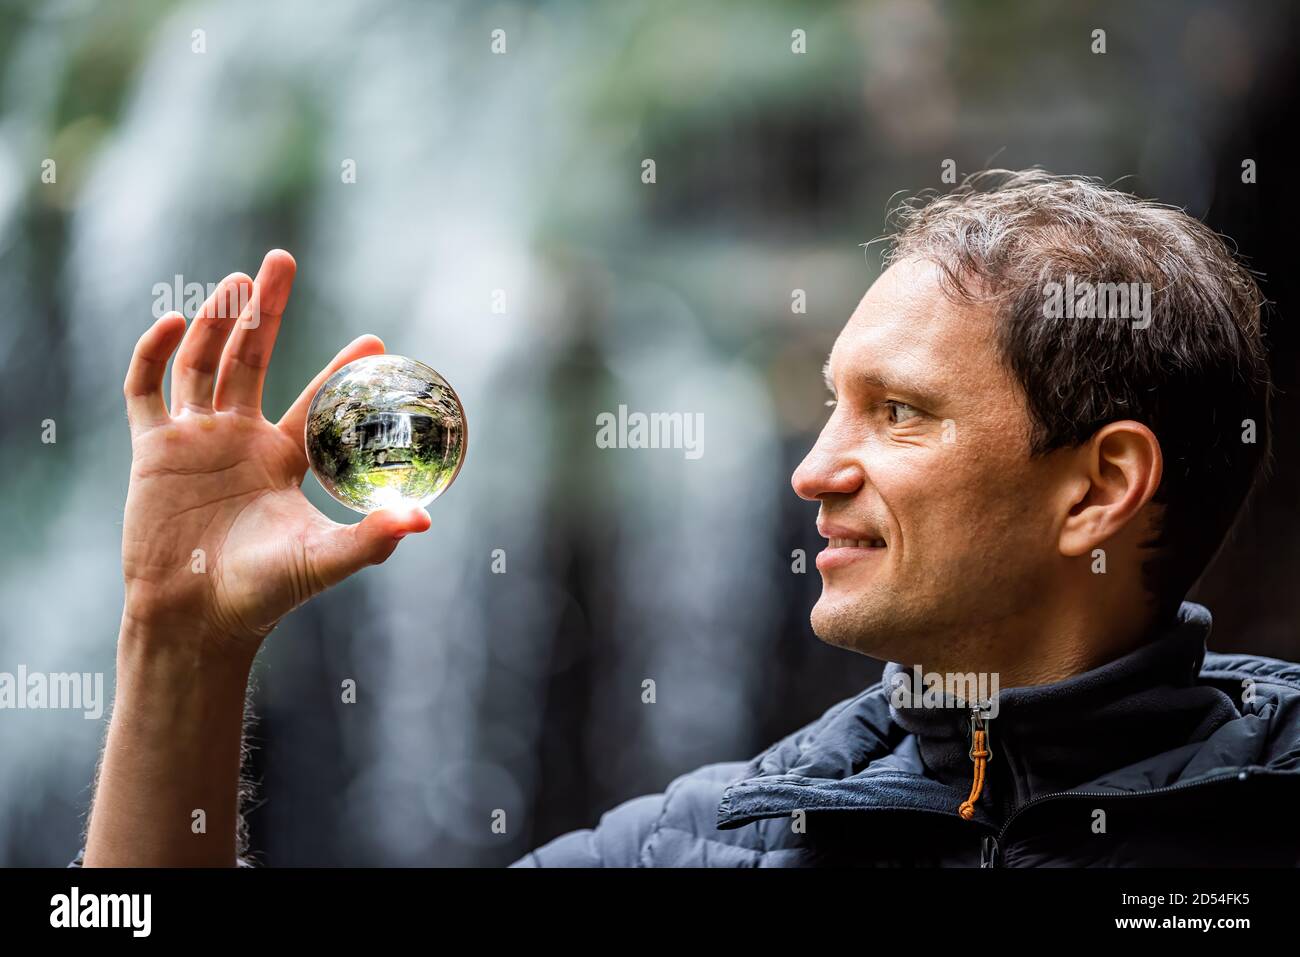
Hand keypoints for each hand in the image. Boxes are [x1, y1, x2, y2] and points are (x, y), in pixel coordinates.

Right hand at [121, 249, 429, 655]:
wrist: (194, 618)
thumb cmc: (263, 593)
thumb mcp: (324, 560)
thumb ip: (372, 538)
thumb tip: (426, 520)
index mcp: (282, 459)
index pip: (315, 401)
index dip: (340, 368)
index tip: (373, 339)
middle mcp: (240, 440)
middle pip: (252, 359)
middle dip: (265, 310)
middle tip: (281, 260)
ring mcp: (194, 441)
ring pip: (203, 364)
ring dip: (216, 320)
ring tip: (238, 279)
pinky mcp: (151, 450)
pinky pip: (146, 390)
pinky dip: (154, 354)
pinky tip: (172, 321)